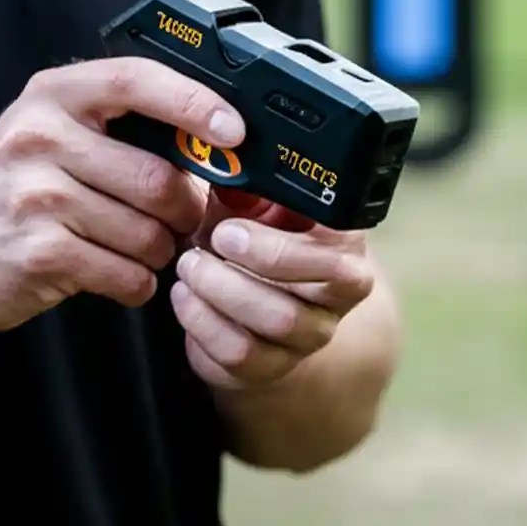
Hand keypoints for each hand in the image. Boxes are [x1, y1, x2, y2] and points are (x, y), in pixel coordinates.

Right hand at [0, 57, 245, 335]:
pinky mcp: (40, 254)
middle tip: (177, 221)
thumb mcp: (44, 136)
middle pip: (159, 178)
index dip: (195, 104)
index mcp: (50, 98)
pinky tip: (111, 276)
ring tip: (131, 250)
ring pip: (149, 234)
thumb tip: (211, 141)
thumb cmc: (5, 196)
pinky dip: (135, 284)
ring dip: (157, 253)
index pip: (137, 80)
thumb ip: (113, 127)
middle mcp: (39, 138)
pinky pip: (128, 274)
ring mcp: (37, 198)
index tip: (234, 131)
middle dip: (184, 211)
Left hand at [171, 191, 375, 392]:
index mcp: (342, 246)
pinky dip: (201, 320)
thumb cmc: (252, 238)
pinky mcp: (269, 367)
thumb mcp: (252, 204)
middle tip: (208, 242)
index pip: (341, 251)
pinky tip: (184, 296)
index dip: (283, 244)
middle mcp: (337, 297)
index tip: (230, 226)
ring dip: (220, 290)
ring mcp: (307, 337)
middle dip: (251, 263)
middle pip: (316, 287)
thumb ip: (246, 185)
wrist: (248, 301)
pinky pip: (239, 352)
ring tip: (189, 266)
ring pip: (276, 322)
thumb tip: (221, 158)